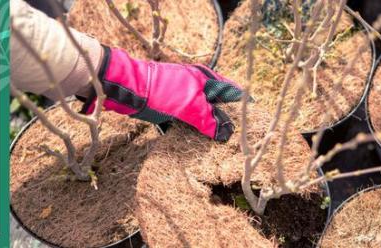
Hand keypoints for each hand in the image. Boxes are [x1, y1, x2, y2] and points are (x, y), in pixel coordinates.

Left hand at [80, 46, 242, 140]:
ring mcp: (181, 97)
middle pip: (216, 105)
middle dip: (225, 122)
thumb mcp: (190, 105)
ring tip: (218, 148)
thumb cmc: (161, 91)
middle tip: (236, 141)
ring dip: (206, 130)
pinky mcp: (168, 108)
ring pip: (200, 115)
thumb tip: (226, 134)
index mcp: (205, 79)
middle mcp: (196, 86)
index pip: (232, 92)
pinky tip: (193, 146)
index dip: (243, 108)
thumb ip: (209, 119)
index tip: (254, 124)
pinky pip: (184, 122)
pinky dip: (189, 132)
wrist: (126, 89)